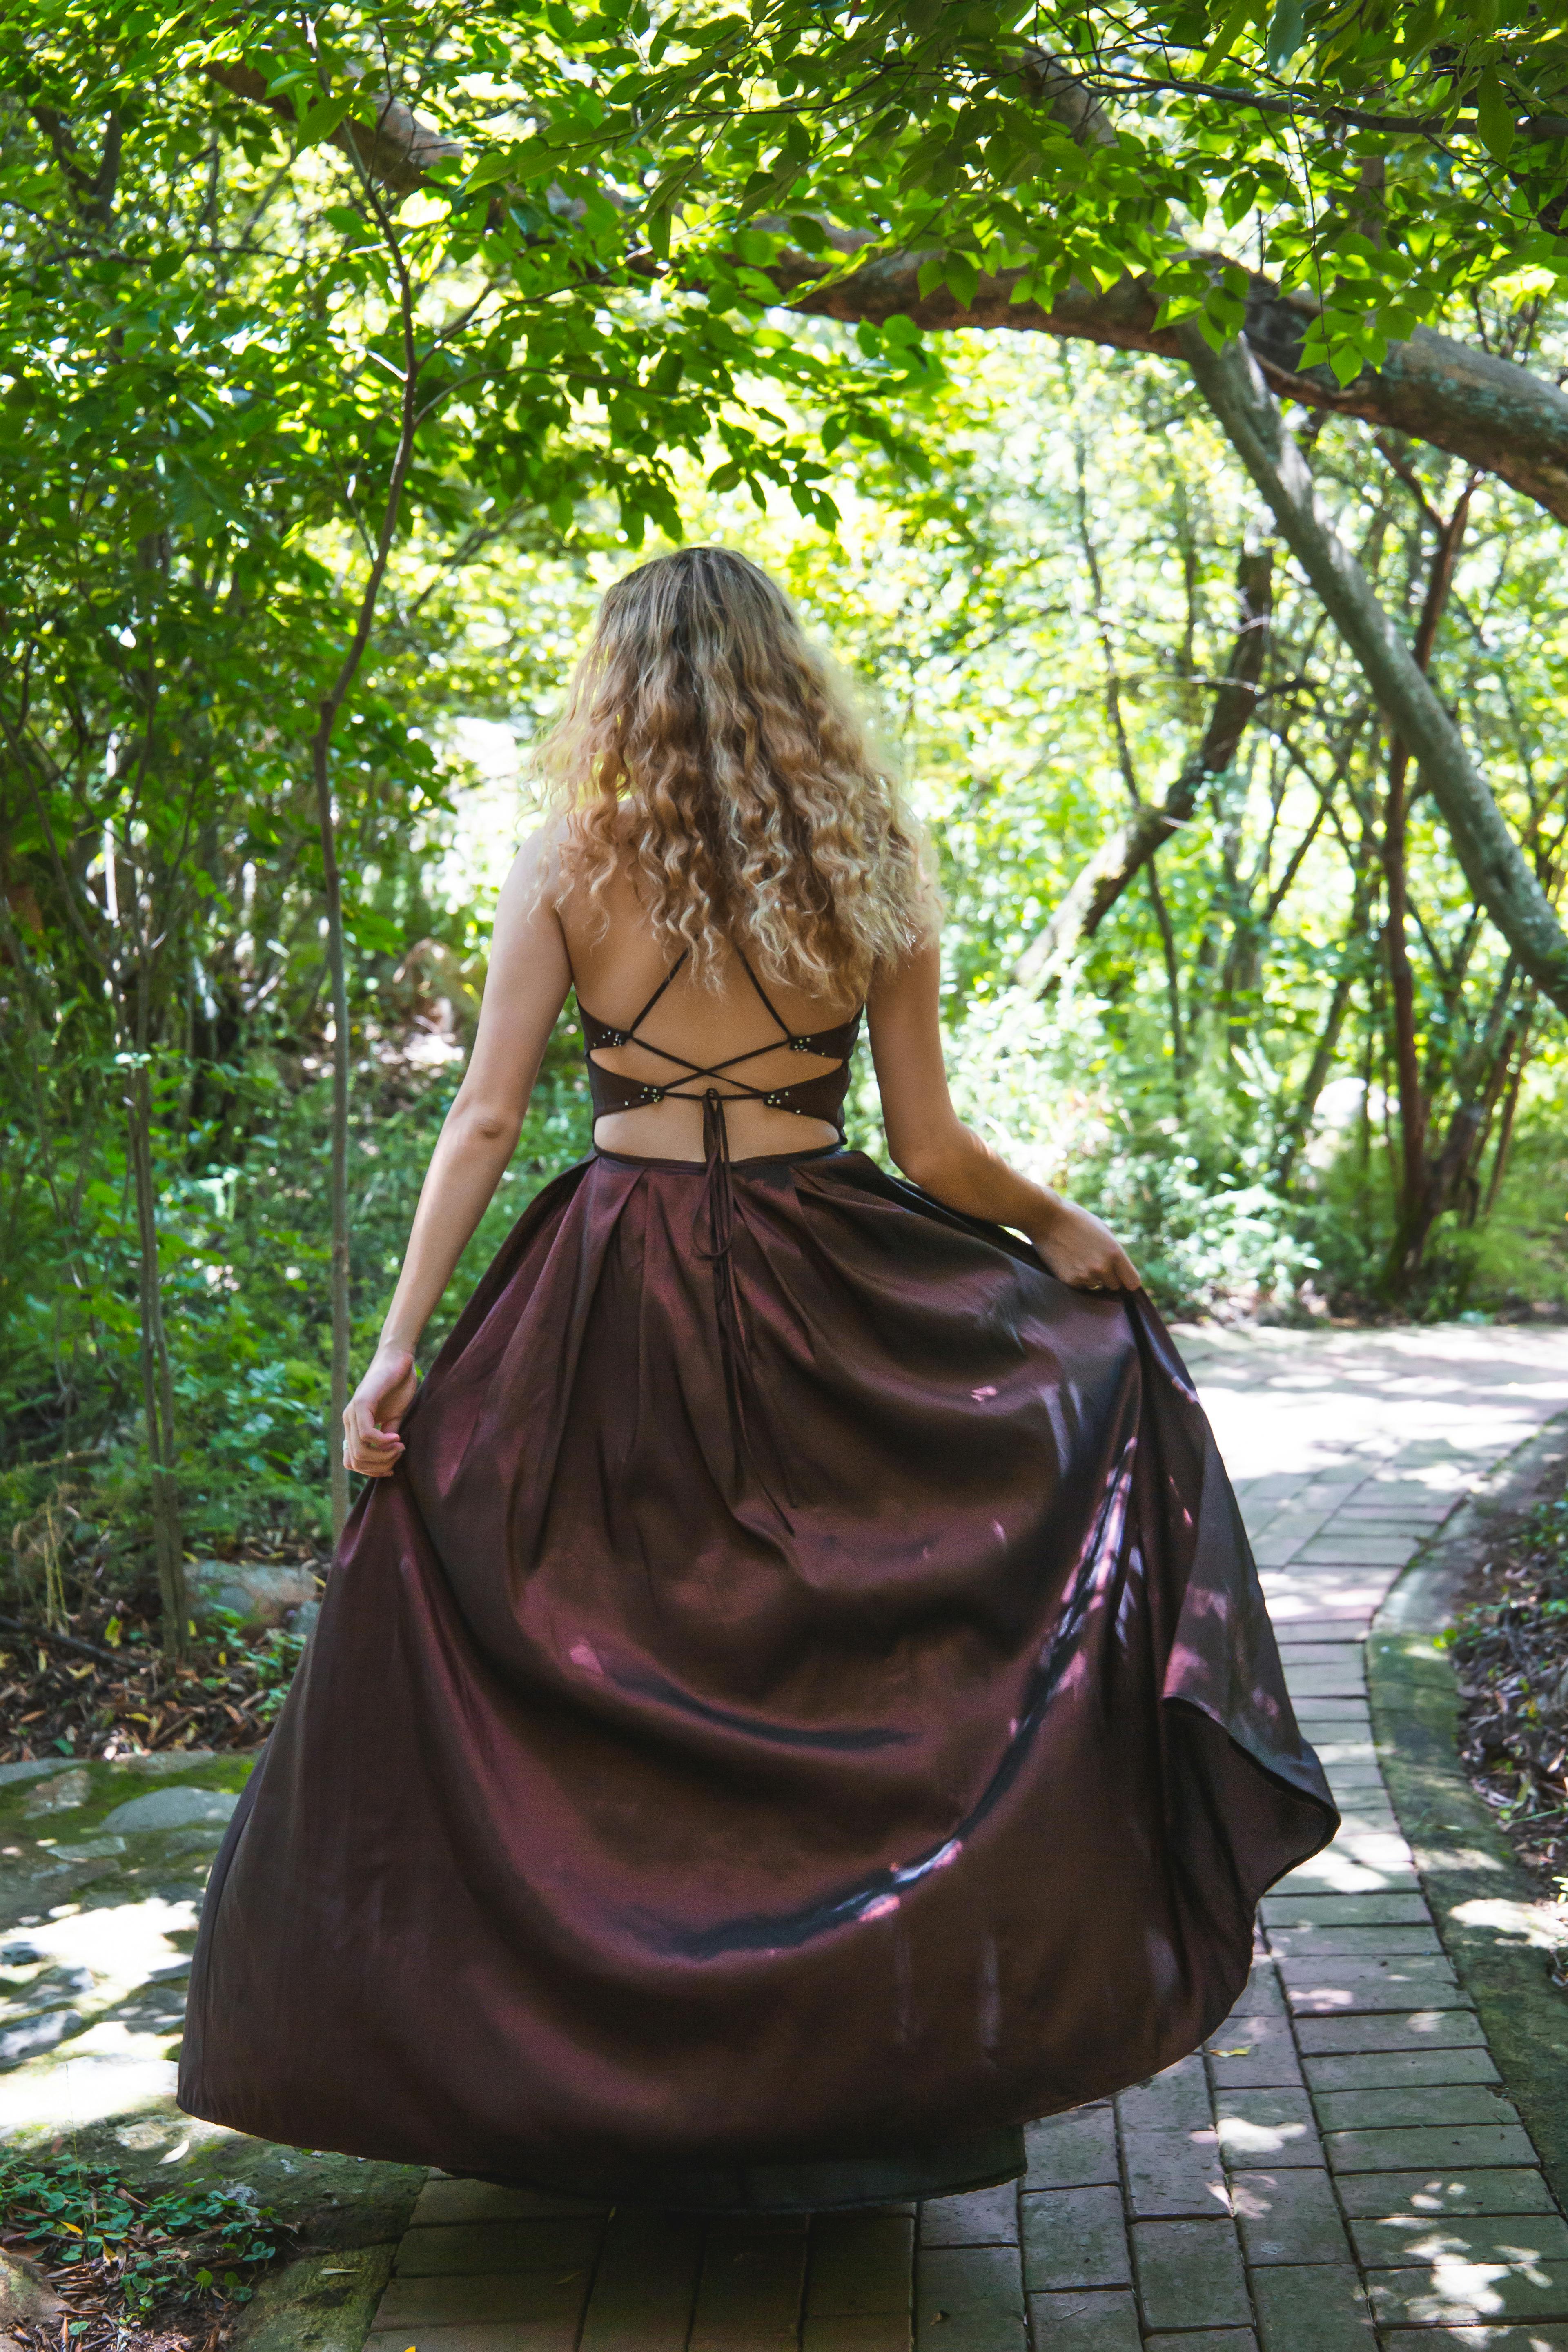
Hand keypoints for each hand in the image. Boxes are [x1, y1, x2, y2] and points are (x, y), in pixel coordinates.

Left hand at [343, 1344, 418, 1476]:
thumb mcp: (393, 1418)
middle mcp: (348, 1421)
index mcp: (353, 1426)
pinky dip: (383, 1443)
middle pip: (355, 1461)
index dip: (371, 1471)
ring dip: (383, 1456)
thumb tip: (388, 1458)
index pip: (352, 1461)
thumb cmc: (397, 1385)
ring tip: (399, 1447)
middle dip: (379, 1466)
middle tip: (398, 1455)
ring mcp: (352, 1412)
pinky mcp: (361, 1403)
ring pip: (359, 1452)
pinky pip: (367, 1434)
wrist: (398, 1359)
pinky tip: (397, 1439)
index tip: (392, 1467)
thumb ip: (386, 1437)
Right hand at [1031, 1198, 1141, 1292]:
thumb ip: (1115, 1251)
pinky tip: (1069, 1262)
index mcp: (1115, 1253)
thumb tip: (1121, 1269)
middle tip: (1096, 1263)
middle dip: (1108, 1277)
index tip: (1124, 1278)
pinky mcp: (1070, 1281)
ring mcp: (1085, 1275)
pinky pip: (1080, 1286)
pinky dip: (1077, 1278)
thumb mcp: (1104, 1231)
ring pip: (1096, 1286)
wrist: (1047, 1219)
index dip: (1128, 1281)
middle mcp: (1103, 1267)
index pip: (1132, 1282)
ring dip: (1091, 1278)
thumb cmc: (1077, 1220)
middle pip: (1114, 1286)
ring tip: (1079, 1259)